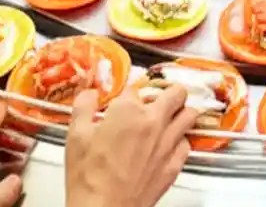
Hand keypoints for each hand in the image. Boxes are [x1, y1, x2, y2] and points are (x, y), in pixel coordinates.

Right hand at [65, 86, 196, 206]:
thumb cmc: (89, 176)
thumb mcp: (75, 135)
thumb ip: (84, 106)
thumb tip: (90, 94)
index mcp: (128, 110)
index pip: (134, 88)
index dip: (126, 95)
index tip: (120, 103)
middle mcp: (154, 121)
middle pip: (176, 93)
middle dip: (167, 93)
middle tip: (157, 100)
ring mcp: (168, 143)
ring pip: (190, 115)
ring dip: (181, 113)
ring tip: (170, 118)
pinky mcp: (175, 164)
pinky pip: (187, 143)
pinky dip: (180, 141)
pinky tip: (168, 145)